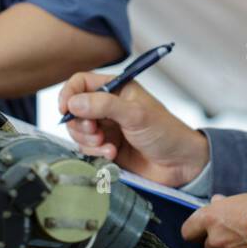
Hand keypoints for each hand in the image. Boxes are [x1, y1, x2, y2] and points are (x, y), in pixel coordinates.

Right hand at [58, 71, 208, 187]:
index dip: (69, 94)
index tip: (66, 109)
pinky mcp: (106, 148)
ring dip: (88, 141)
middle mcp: (108, 106)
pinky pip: (87, 149)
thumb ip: (104, 105)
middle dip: (81, 124)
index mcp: (117, 89)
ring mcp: (107, 128)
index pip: (81, 83)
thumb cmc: (166, 133)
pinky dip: (95, 153)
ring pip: (78, 131)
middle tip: (96, 132)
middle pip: (75, 109)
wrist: (180, 164)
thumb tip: (73, 102)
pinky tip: (111, 155)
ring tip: (107, 146)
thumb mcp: (136, 114)